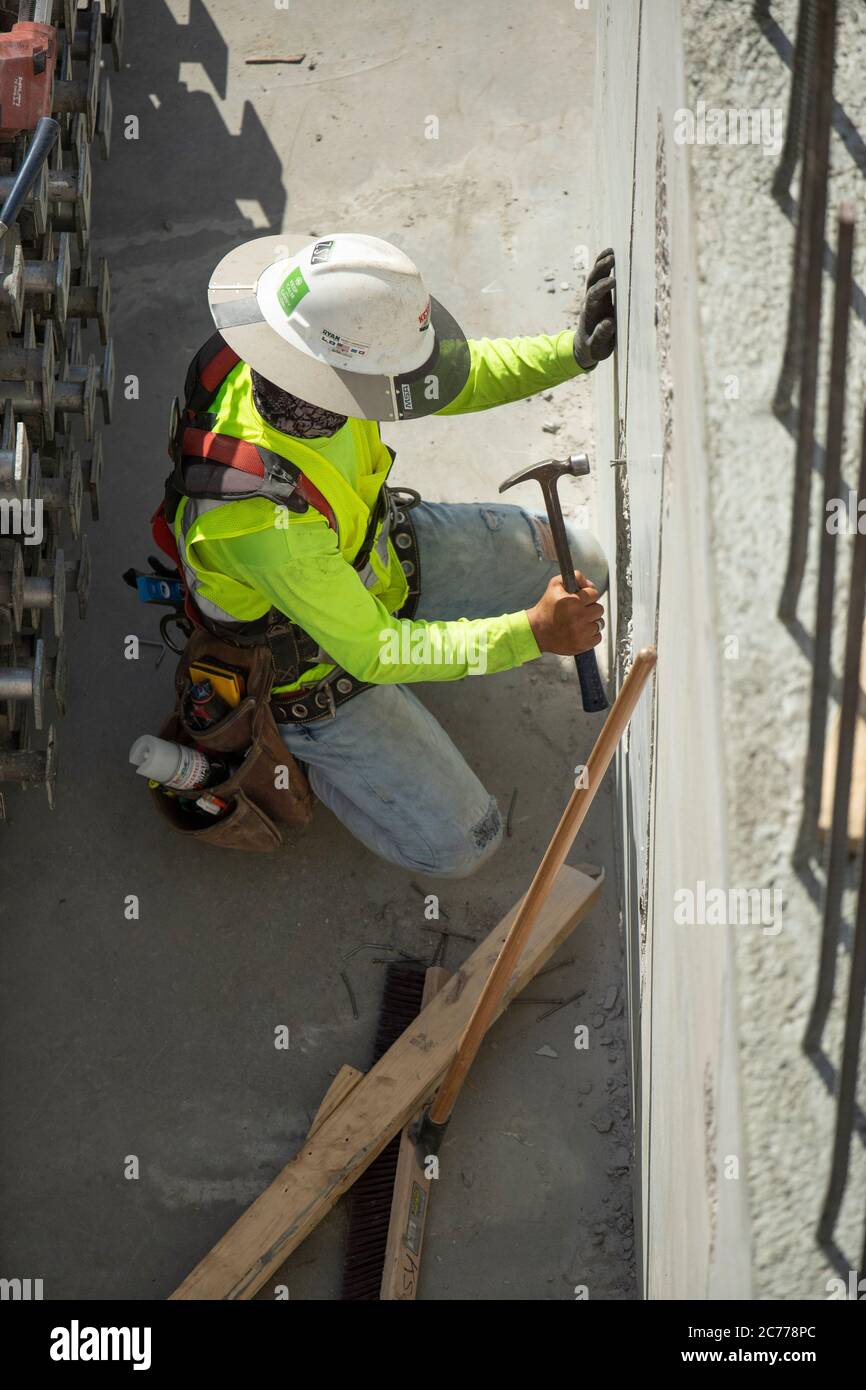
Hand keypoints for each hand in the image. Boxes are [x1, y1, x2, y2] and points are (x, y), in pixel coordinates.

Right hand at [526, 572, 604, 655]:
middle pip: (599, 609)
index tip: (581, 599)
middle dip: (590, 609)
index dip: (588, 595)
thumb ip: (575, 576)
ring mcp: (582, 633)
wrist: (537, 632)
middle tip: (579, 611)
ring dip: (591, 622)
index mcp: (573, 602)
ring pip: (599, 623)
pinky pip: (597, 637)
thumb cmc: (546, 608)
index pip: (594, 594)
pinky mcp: (583, 645)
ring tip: (577, 622)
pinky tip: (579, 632)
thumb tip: (588, 583)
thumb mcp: (555, 585)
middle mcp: (579, 617)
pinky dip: (590, 635)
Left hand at [574, 248, 615, 369]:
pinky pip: (600, 278)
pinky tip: (612, 254)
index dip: (602, 287)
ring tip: (613, 251)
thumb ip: (601, 336)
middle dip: (601, 270)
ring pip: (595, 277)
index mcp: (590, 313)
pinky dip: (604, 265)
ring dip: (602, 264)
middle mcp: (591, 302)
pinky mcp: (599, 296)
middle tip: (612, 259)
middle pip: (592, 281)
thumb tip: (608, 322)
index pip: (594, 296)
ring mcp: (594, 297)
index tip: (613, 281)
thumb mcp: (597, 348)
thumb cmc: (592, 348)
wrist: (585, 348)